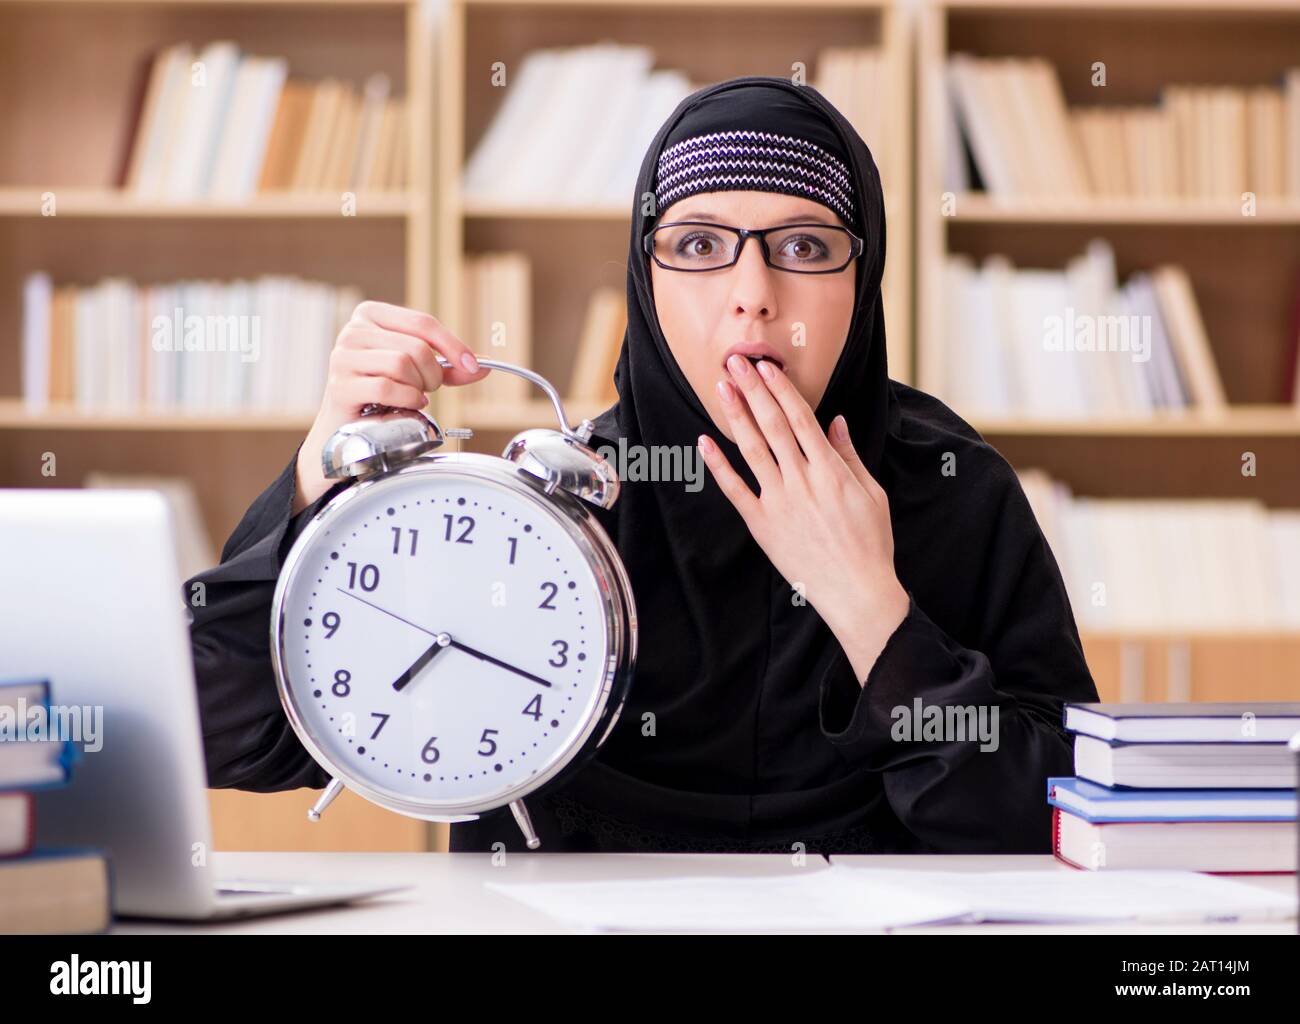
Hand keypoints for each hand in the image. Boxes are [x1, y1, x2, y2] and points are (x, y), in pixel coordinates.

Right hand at [292, 301, 490, 512]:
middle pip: (415, 346)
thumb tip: (482, 366)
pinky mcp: (339, 386)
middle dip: (433, 373)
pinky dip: (405, 399)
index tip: (472, 366)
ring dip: (417, 387)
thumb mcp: (418, 371)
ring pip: (401, 364)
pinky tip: (405, 405)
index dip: (453, 345)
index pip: (422, 322)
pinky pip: (387, 388)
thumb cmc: (382, 393)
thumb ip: (448, 366)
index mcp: (371, 315)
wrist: (348, 425)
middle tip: (428, 388)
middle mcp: (353, 330)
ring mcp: (342, 357)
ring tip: (412, 395)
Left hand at [696, 353, 908, 682]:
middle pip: (771, 425)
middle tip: (735, 362)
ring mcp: (778, 502)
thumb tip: (835, 421)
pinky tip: (703, 442)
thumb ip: (849, 455)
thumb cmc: (870, 543)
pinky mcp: (762, 525)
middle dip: (752, 390)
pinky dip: (717, 465)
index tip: (767, 367)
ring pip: (751, 449)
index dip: (781, 390)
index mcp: (829, 470)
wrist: (856, 590)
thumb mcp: (872, 493)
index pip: (800, 418)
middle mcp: (801, 480)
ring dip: (735, 415)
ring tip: (721, 388)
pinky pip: (734, 490)